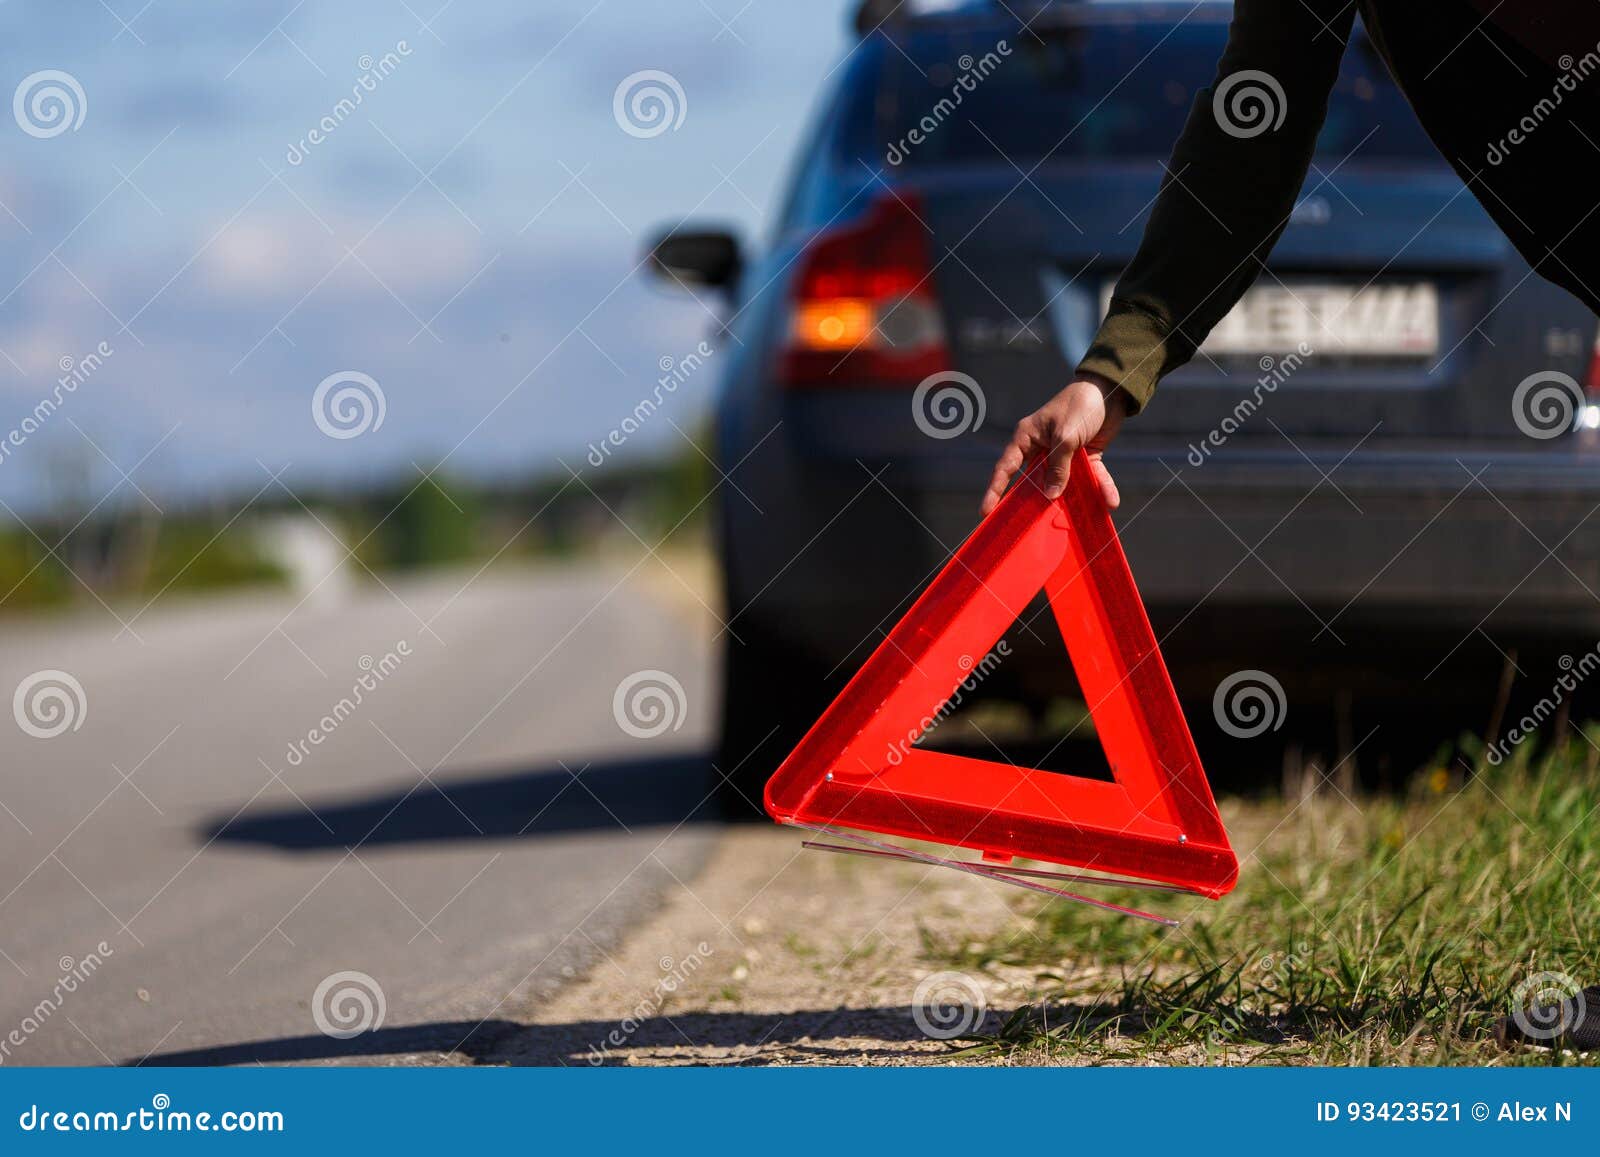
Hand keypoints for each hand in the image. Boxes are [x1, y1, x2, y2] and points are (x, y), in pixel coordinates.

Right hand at [980, 374, 1126, 515]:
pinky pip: (1090, 476)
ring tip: (1075, 520)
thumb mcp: (1066, 437)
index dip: (995, 490)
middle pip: (1034, 480)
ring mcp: (1063, 454)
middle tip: (1027, 526)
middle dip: (1034, 502)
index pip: (1006, 467)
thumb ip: (1059, 467)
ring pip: (1064, 482)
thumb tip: (1050, 496)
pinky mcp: (1084, 456)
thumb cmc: (1080, 406)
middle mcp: (1041, 447)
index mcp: (1027, 437)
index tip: (985, 512)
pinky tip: (1111, 500)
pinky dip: (1100, 486)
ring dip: (1074, 499)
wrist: (1110, 390)